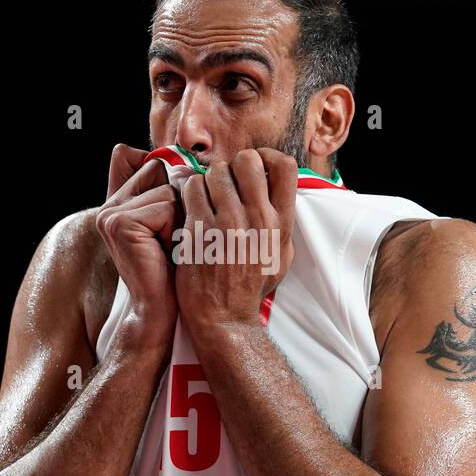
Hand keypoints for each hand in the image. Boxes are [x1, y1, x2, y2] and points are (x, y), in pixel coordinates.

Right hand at [94, 144, 182, 346]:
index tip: (174, 226)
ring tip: (170, 248)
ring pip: (168, 190)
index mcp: (118, 205)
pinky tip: (166, 252)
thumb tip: (179, 160)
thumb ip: (168, 192)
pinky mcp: (119, 223)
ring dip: (181, 220)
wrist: (160, 310)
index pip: (153, 167)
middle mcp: (109, 207)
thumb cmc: (173, 271)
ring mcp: (110, 214)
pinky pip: (166, 205)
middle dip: (179, 205)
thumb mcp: (172, 227)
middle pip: (162, 174)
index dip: (174, 190)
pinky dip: (176, 229)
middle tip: (171, 242)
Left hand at [175, 147, 295, 333]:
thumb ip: (281, 220)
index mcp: (282, 223)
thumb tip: (276, 188)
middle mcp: (259, 219)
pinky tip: (191, 207)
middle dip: (233, 165)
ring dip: (208, 179)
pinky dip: (189, 192)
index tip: (255, 168)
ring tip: (205, 197)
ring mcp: (229, 224)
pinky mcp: (200, 230)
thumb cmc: (250, 286)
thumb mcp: (281, 255)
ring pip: (216, 171)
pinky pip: (192, 188)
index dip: (268, 157)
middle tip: (225, 182)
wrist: (224, 317)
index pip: (286, 166)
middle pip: (247, 160)